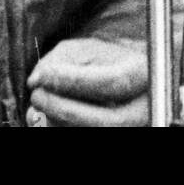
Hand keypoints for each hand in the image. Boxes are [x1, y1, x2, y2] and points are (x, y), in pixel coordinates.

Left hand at [26, 37, 148, 126]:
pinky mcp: (120, 134)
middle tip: (36, 96)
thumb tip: (36, 81)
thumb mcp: (88, 48)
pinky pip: (86, 136)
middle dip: (64, 111)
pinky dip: (62, 129)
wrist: (135, 83)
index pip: (112, 83)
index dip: (72, 82)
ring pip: (95, 133)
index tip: (41, 77)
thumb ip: (61, 59)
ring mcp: (136, 127)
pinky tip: (48, 119)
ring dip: (59, 124)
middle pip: (107, 122)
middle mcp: (147, 108)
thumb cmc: (108, 61)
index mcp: (144, 74)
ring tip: (41, 106)